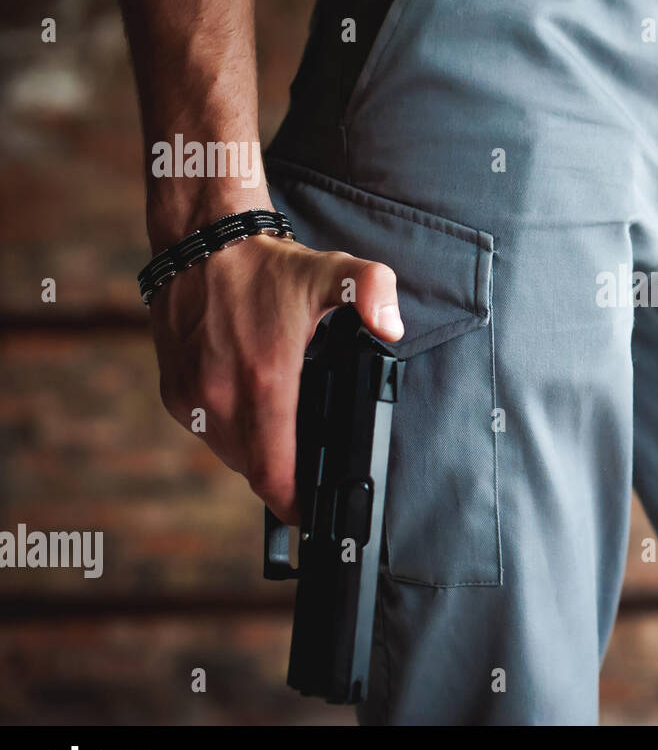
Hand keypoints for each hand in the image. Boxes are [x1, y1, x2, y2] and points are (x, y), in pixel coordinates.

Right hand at [150, 234, 404, 523]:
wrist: (202, 241)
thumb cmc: (270, 266)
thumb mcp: (336, 272)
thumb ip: (374, 294)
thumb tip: (391, 328)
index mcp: (264, 382)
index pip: (273, 476)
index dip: (296, 503)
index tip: (314, 508)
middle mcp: (220, 398)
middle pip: (254, 472)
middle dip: (283, 478)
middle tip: (311, 470)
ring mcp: (191, 398)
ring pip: (229, 455)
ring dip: (257, 455)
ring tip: (287, 442)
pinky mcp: (174, 392)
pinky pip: (207, 434)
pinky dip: (232, 433)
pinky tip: (256, 415)